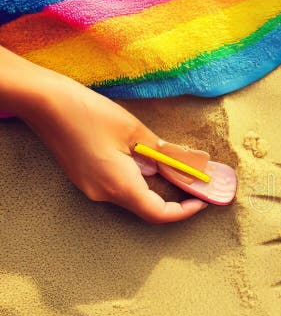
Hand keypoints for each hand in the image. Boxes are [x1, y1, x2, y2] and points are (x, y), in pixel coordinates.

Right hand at [20, 79, 207, 223]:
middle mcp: (104, 194)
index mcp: (118, 185)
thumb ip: (161, 153)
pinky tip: (150, 163)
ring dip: (157, 188)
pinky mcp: (86, 178)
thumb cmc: (87, 112)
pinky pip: (119, 187)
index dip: (184, 211)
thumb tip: (184, 165)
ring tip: (177, 170)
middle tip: (195, 186)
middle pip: (147, 208)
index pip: (158, 213)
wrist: (43, 102)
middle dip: (174, 200)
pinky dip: (140, 180)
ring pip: (134, 197)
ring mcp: (92, 188)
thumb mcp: (134, 130)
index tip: (202, 201)